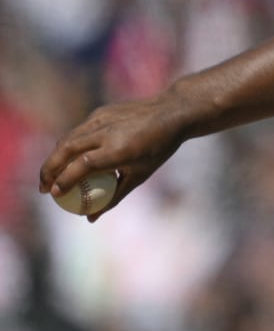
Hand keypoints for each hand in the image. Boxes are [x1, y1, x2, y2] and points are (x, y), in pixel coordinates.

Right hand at [38, 90, 193, 220]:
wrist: (171, 112)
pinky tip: (67, 159)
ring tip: (50, 176)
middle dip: (48, 170)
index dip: (65, 180)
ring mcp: (102, 119)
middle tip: (44, 188)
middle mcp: (107, 132)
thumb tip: (91, 218)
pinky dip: (69, 146)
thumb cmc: (158, 149)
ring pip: (68, 139)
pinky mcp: (100, 112)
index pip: (82, 165)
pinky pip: (79, 131)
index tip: (55, 195)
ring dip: (54, 158)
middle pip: (66, 150)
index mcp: (119, 149)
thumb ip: (114, 196)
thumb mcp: (139, 176)